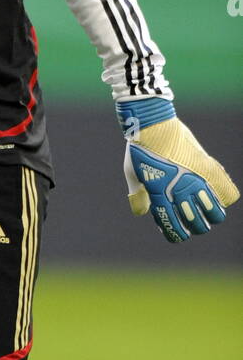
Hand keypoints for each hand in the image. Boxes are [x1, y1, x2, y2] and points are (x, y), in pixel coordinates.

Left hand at [121, 111, 238, 242]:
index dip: (177, 235)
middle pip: (198, 225)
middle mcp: (180, 191)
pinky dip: (225, 197)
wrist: (153, 124)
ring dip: (212, 216)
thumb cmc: (140, 149)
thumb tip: (142, 214)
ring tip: (210, 213)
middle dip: (196, 227)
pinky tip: (219, 197)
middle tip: (195, 222)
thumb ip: (139, 196)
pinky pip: (227, 191)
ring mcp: (196, 179)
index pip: (174, 228)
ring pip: (214, 213)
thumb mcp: (132, 174)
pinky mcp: (207, 167)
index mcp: (160, 196)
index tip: (178, 232)